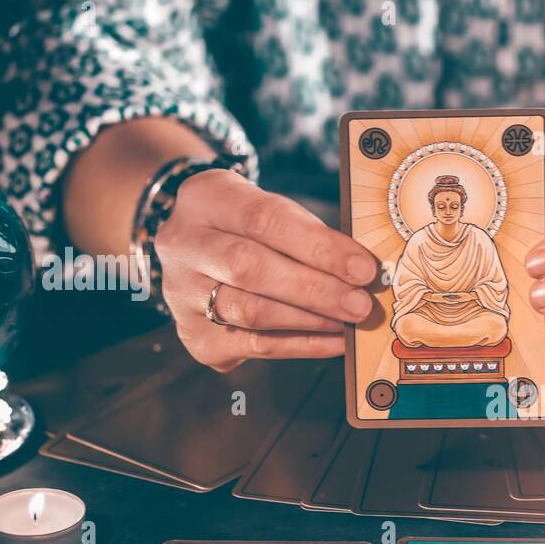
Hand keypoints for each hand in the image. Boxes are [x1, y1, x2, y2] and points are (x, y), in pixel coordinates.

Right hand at [154, 170, 376, 370]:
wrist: (198, 253)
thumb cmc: (249, 229)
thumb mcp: (269, 209)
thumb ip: (308, 234)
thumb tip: (363, 272)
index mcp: (204, 198)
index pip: (265, 219)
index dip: (319, 246)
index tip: (363, 268)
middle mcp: (182, 244)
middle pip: (250, 268)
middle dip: (315, 289)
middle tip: (359, 303)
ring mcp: (181, 294)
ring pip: (251, 312)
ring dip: (310, 320)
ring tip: (349, 320)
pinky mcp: (195, 336)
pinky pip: (255, 346)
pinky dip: (302, 345)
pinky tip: (334, 341)